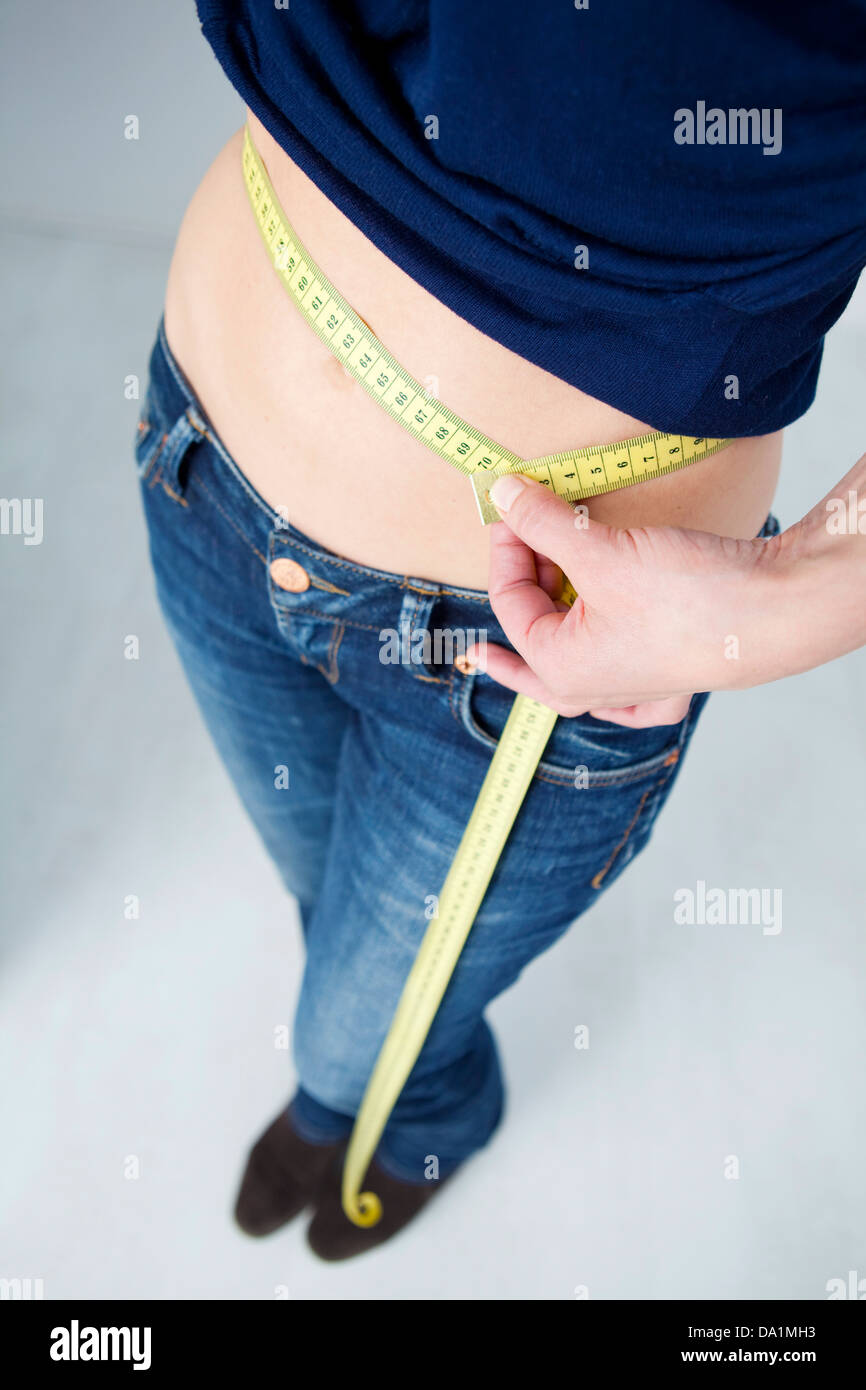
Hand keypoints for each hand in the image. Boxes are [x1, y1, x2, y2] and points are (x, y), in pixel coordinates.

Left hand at [471, 473, 791, 719]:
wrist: (772, 611)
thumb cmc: (686, 596)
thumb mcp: (599, 551)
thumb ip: (543, 523)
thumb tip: (501, 494)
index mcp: (561, 669)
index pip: (509, 599)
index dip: (507, 544)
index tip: (511, 502)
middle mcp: (592, 689)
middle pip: (535, 634)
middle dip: (523, 587)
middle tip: (517, 539)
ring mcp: (633, 690)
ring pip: (571, 666)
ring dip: (553, 628)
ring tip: (524, 623)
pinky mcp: (670, 677)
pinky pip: (625, 698)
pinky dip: (607, 691)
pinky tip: (600, 695)